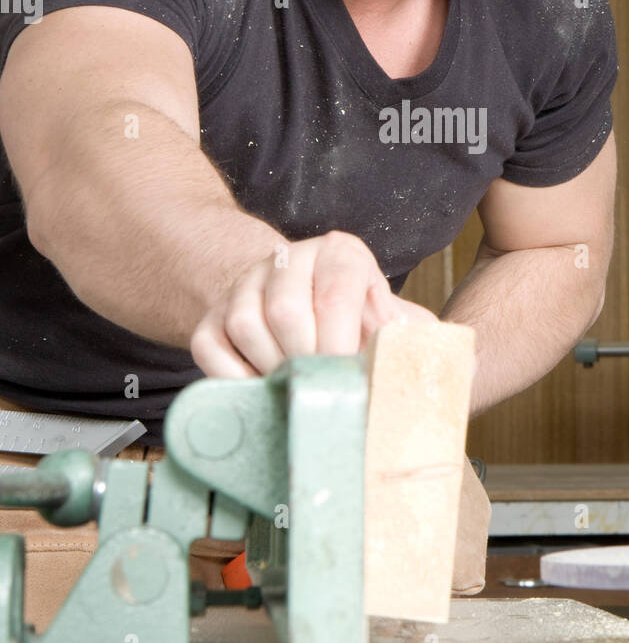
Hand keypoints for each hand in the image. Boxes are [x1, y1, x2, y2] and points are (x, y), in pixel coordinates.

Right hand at [189, 230, 437, 376]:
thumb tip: (405, 355)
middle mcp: (288, 259)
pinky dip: (237, 379)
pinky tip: (264, 389)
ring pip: (246, 327)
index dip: (339, 339)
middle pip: (285, 311)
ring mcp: (244, 286)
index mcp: (340, 253)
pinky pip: (210, 350)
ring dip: (273, 370)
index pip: (335, 289)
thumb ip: (405, 334)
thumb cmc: (356, 323)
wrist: (302, 310)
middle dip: (305, 360)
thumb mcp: (390, 318)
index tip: (343, 372)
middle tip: (321, 387)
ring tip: (297, 387)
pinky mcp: (212, 317)